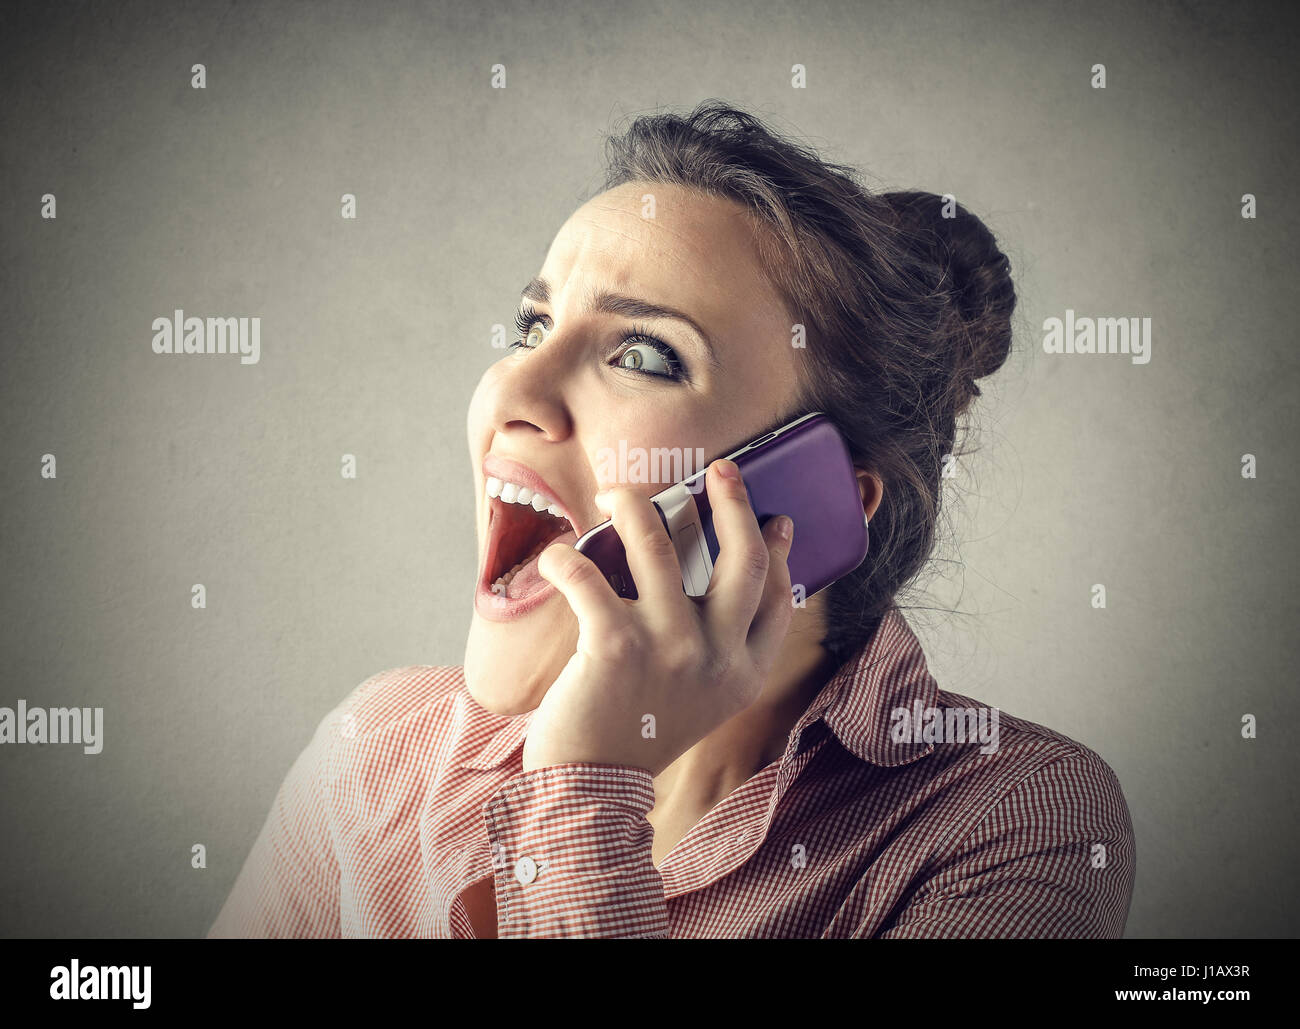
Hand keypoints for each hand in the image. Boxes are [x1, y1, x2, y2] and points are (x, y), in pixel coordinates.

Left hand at [522, 458, 794, 776]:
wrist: (590, 787)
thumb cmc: (638, 735)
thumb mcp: (699, 701)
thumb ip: (716, 651)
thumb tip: (712, 584)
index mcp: (743, 673)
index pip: (777, 599)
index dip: (780, 554)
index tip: (775, 520)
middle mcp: (717, 659)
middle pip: (741, 561)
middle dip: (734, 505)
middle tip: (719, 470)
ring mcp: (671, 649)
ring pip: (659, 548)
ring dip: (636, 507)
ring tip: (617, 493)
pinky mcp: (617, 646)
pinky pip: (589, 576)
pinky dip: (565, 558)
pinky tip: (556, 555)